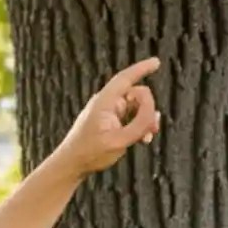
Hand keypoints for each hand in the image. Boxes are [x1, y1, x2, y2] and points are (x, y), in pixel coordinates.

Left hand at [53, 56, 162, 178]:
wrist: (71, 165)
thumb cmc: (90, 153)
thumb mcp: (119, 141)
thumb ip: (139, 124)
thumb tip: (153, 111)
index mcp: (103, 102)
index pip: (124, 79)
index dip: (141, 69)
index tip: (156, 62)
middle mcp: (105, 103)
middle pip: (135, 95)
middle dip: (148, 109)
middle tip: (153, 128)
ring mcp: (107, 112)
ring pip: (135, 107)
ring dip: (145, 120)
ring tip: (147, 137)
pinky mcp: (108, 122)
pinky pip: (129, 117)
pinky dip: (138, 125)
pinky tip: (142, 139)